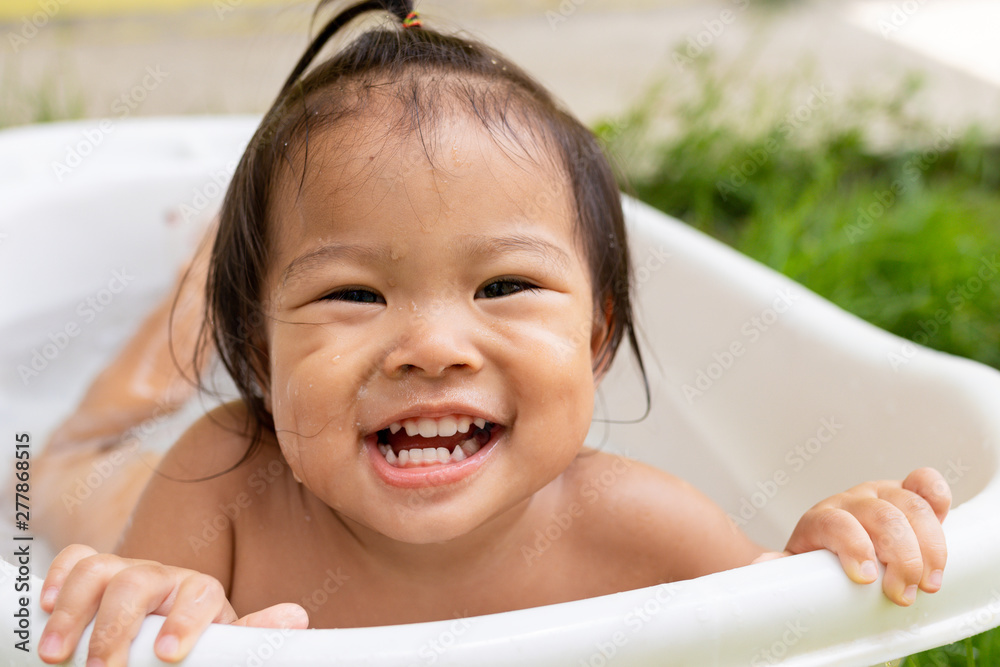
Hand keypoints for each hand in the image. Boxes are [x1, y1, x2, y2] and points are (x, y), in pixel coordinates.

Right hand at [38, 544, 308, 665]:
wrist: (167, 638)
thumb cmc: (196, 644)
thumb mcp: (221, 641)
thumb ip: (251, 635)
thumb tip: (296, 618)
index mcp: (199, 593)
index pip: (199, 592)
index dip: (184, 619)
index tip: (168, 655)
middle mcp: (161, 577)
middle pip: (137, 582)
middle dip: (116, 627)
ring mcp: (124, 572)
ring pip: (99, 568)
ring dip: (74, 609)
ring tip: (58, 654)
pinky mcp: (93, 575)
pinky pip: (75, 559)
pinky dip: (58, 577)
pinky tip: (46, 608)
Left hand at [782, 467, 949, 605]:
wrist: (829, 543)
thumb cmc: (815, 561)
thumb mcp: (795, 569)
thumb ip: (781, 568)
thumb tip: (760, 567)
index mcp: (821, 519)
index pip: (835, 523)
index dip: (853, 546)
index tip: (866, 578)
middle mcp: (852, 502)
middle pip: (880, 516)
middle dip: (899, 556)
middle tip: (903, 593)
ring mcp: (881, 495)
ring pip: (910, 505)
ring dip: (928, 544)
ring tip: (928, 582)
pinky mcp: (907, 497)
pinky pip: (925, 484)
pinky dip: (938, 496)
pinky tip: (945, 520)